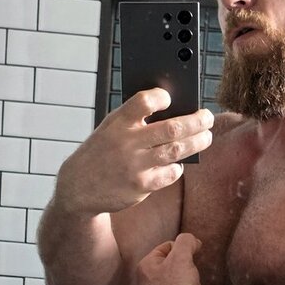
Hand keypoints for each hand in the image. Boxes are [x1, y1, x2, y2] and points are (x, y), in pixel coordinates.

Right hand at [55, 89, 212, 215]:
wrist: (77, 187)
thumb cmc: (101, 153)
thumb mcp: (109, 130)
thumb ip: (135, 121)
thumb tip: (177, 112)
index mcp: (117, 122)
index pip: (144, 101)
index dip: (162, 96)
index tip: (170, 97)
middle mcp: (127, 143)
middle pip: (172, 128)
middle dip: (196, 121)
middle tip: (207, 117)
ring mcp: (135, 166)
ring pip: (177, 151)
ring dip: (197, 142)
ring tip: (206, 137)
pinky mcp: (141, 186)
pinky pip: (170, 173)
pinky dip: (178, 166)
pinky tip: (178, 162)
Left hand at [138, 233, 207, 284]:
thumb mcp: (182, 258)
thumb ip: (186, 241)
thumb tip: (190, 240)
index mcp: (145, 267)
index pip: (168, 246)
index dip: (184, 248)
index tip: (196, 252)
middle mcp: (147, 283)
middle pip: (178, 267)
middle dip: (191, 274)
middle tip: (191, 280)